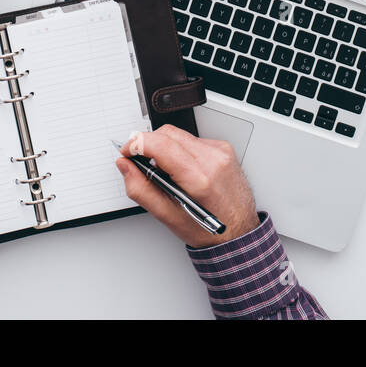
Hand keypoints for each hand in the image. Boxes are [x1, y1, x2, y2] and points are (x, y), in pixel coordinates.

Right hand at [116, 125, 258, 247]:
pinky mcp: (224, 149)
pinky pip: (193, 139)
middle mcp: (212, 160)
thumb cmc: (209, 230)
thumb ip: (141, 189)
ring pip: (179, 135)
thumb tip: (125, 166)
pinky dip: (182, 150)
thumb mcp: (168, 217)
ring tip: (166, 171)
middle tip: (142, 163)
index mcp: (199, 179)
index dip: (137, 144)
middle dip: (149, 145)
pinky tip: (184, 169)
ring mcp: (221, 152)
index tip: (127, 151)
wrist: (240, 232)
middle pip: (168, 134)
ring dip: (165, 148)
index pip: (161, 145)